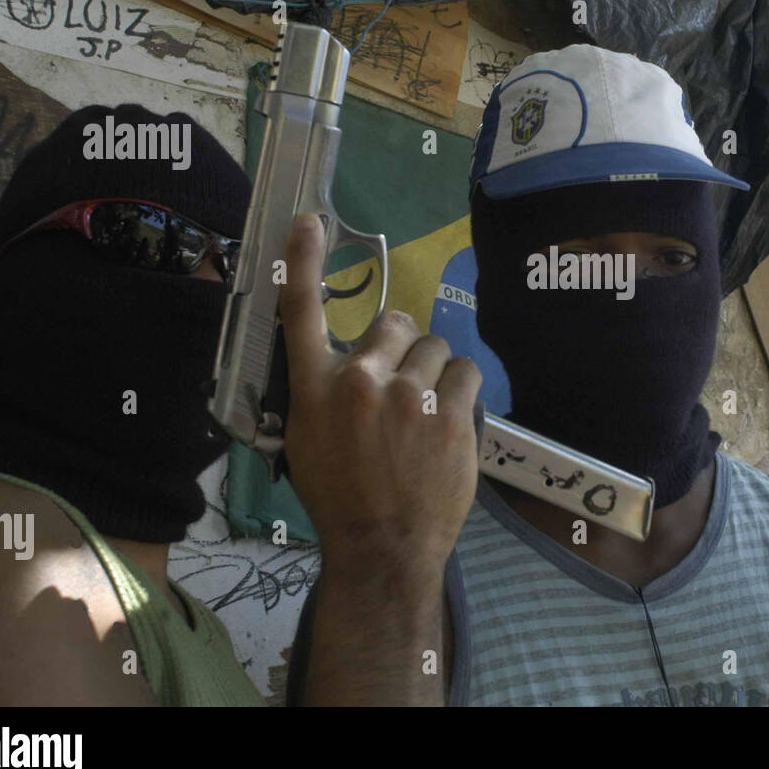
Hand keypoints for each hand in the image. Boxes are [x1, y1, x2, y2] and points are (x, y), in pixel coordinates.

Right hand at [278, 213, 481, 569]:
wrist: (383, 548)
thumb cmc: (340, 497)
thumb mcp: (306, 440)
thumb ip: (321, 391)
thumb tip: (341, 361)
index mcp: (315, 387)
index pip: (302, 310)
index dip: (303, 260)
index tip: (309, 221)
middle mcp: (359, 380)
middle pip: (394, 324)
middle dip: (402, 349)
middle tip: (401, 390)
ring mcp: (408, 396)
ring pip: (436, 348)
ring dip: (435, 373)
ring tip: (427, 415)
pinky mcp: (451, 413)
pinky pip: (466, 372)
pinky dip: (463, 390)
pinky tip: (452, 418)